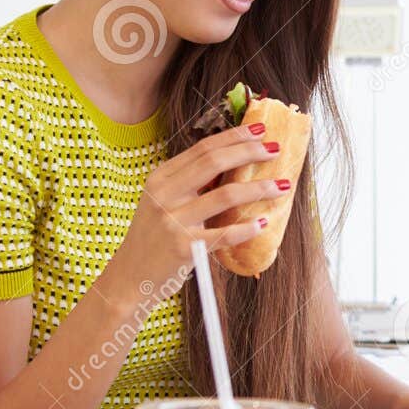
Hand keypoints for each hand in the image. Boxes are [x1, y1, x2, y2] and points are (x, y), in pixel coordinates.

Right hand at [105, 123, 289, 294]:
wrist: (129, 277)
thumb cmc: (154, 238)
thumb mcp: (162, 202)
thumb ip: (189, 184)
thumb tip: (233, 163)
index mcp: (161, 179)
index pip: (202, 148)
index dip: (233, 137)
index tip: (259, 130)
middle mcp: (164, 195)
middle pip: (214, 162)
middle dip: (249, 152)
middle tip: (275, 149)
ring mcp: (173, 221)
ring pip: (225, 195)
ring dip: (258, 188)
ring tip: (280, 186)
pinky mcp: (184, 248)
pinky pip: (224, 234)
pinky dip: (247, 228)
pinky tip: (263, 222)